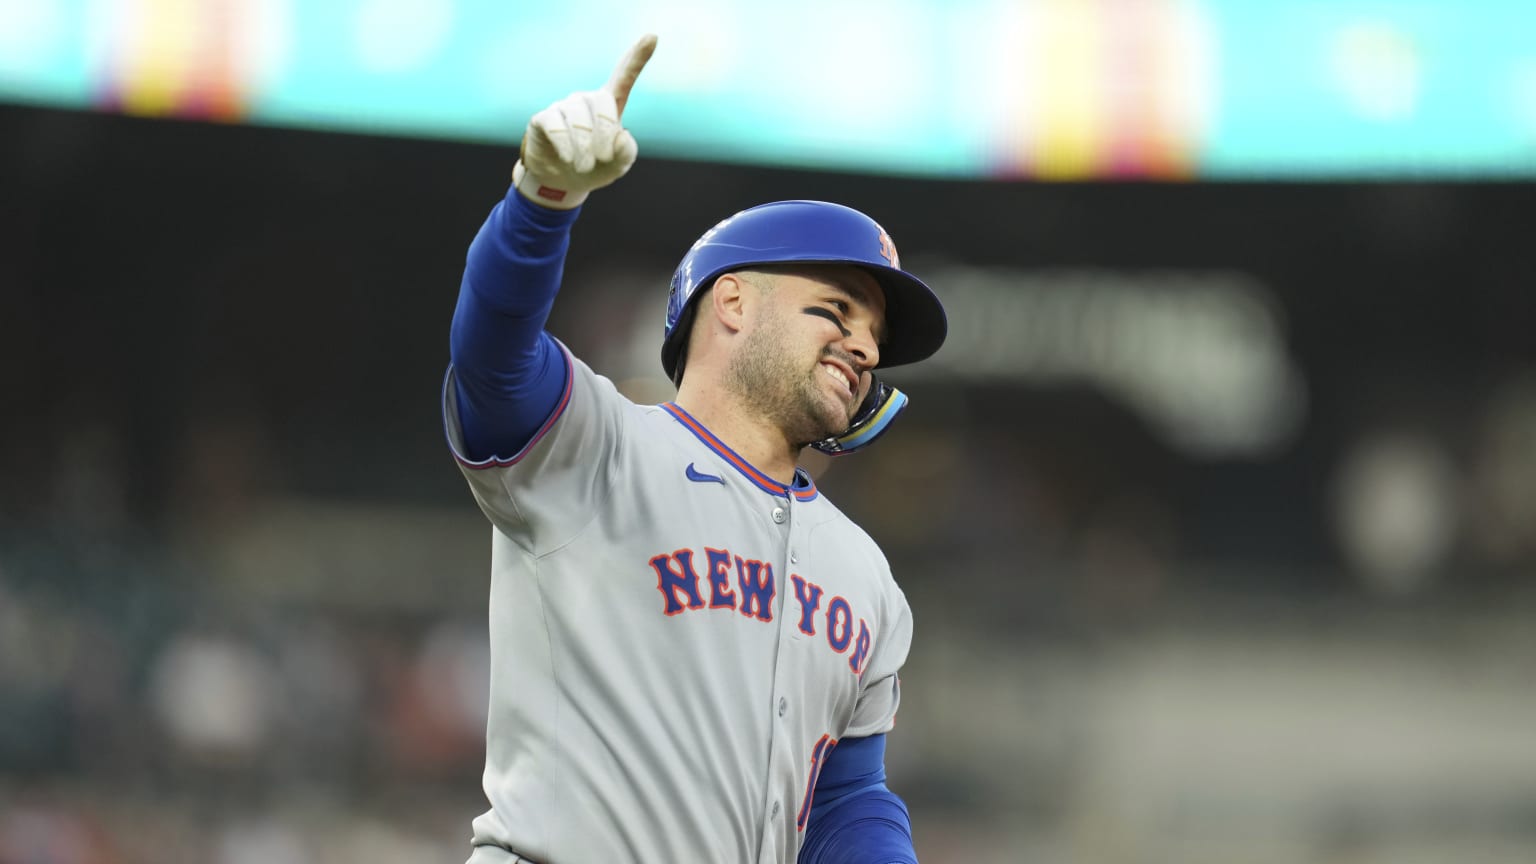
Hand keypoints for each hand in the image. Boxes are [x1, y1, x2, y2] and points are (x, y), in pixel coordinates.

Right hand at [512, 34, 657, 209]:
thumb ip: (626, 151)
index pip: (624, 76)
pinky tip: (567, 157)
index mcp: (610, 106)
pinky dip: (564, 144)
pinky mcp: (543, 118)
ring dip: (583, 146)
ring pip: (577, 117)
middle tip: (602, 158)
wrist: (563, 183)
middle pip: (601, 103)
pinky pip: (554, 124)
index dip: (638, 57)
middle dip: (604, 134)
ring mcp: (564, 108)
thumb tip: (619, 135)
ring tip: (583, 165)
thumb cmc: (596, 167)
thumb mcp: (618, 164)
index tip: (652, 37)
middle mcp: (586, 101)